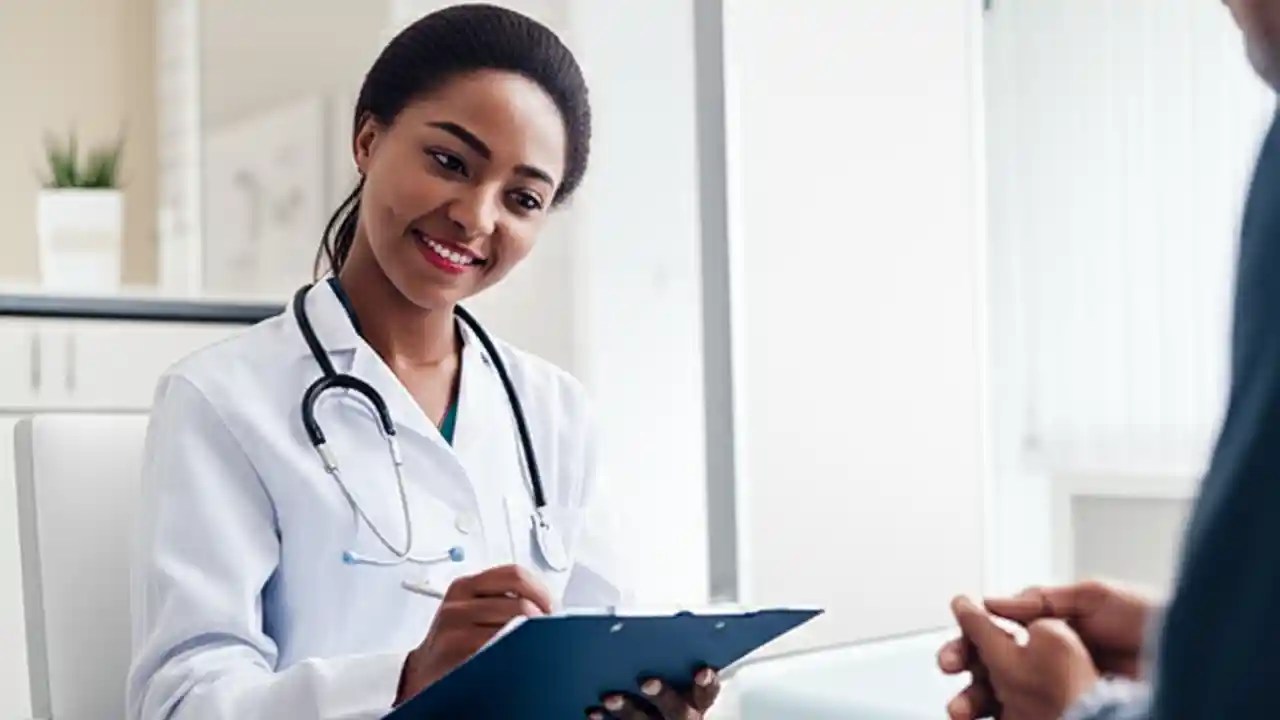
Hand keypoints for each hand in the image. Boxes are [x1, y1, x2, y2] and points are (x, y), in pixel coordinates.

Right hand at [396, 565, 552, 703]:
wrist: (426, 667)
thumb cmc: (457, 638)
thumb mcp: (474, 609)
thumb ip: (504, 599)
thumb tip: (549, 606)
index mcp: (467, 585)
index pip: (514, 574)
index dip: (540, 590)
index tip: (553, 607)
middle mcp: (459, 601)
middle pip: (518, 603)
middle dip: (541, 620)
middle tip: (549, 632)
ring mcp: (454, 625)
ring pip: (511, 626)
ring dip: (531, 638)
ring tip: (535, 645)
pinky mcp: (453, 649)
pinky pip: (496, 648)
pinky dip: (514, 652)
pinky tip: (516, 656)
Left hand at [586, 668, 720, 719]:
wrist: (657, 714)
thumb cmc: (665, 685)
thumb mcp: (676, 673)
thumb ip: (672, 656)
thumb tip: (663, 622)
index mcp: (695, 700)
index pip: (707, 691)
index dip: (707, 681)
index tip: (701, 671)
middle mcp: (681, 717)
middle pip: (677, 711)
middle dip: (662, 695)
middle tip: (646, 681)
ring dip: (627, 710)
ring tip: (610, 698)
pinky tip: (593, 710)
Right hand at [938, 580, 1155, 717]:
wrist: (1192, 653)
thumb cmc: (1148, 617)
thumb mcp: (1092, 596)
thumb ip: (1040, 600)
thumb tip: (992, 602)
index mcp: (1045, 628)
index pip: (992, 639)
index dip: (966, 648)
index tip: (951, 659)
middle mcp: (1049, 660)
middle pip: (993, 676)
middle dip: (968, 688)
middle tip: (957, 702)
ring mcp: (1061, 689)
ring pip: (1009, 704)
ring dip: (984, 710)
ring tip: (969, 718)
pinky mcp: (1076, 710)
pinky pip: (1035, 719)